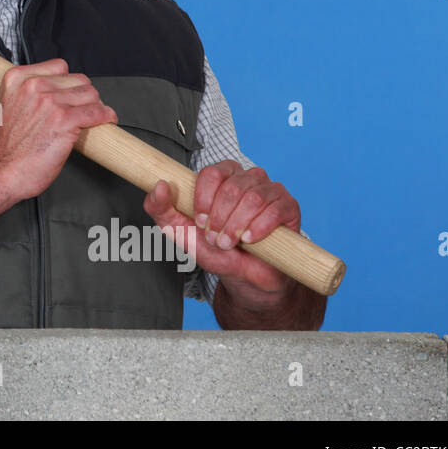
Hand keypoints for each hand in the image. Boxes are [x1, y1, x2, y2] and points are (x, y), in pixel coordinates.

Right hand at [0, 58, 117, 202]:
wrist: (4, 172)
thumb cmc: (7, 147)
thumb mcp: (6, 106)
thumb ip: (26, 93)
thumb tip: (52, 91)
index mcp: (17, 79)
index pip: (59, 66)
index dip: (67, 82)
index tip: (68, 95)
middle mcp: (33, 86)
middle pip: (78, 79)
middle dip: (83, 95)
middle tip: (82, 110)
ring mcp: (50, 102)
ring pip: (91, 94)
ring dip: (95, 106)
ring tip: (92, 117)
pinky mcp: (65, 120)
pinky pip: (97, 112)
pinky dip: (106, 116)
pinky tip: (105, 121)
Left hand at [144, 160, 300, 306]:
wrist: (245, 275)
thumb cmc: (214, 248)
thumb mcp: (180, 230)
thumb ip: (160, 208)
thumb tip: (159, 185)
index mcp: (221, 176)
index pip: (211, 173)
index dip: (204, 199)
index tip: (201, 222)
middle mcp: (247, 177)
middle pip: (232, 187)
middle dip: (220, 218)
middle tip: (217, 239)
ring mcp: (270, 190)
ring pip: (252, 198)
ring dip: (237, 226)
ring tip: (231, 243)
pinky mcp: (288, 206)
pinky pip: (274, 209)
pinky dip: (259, 228)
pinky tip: (251, 240)